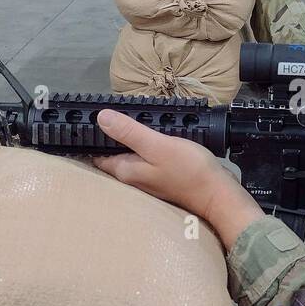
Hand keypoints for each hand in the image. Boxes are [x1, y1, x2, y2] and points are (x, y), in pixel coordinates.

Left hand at [92, 110, 262, 247]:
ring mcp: (147, 179)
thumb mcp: (157, 145)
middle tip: (112, 111)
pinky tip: (152, 135)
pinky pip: (146, 158)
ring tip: (131, 118)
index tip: (87, 118)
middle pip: (113, 153)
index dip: (91, 135)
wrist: (218, 194)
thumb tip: (100, 118)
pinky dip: (145, 146)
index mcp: (125, 170)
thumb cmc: (189, 170)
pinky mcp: (162, 177)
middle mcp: (132, 178)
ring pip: (130, 155)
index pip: (96, 153)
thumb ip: (129, 132)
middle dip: (110, 135)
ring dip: (129, 140)